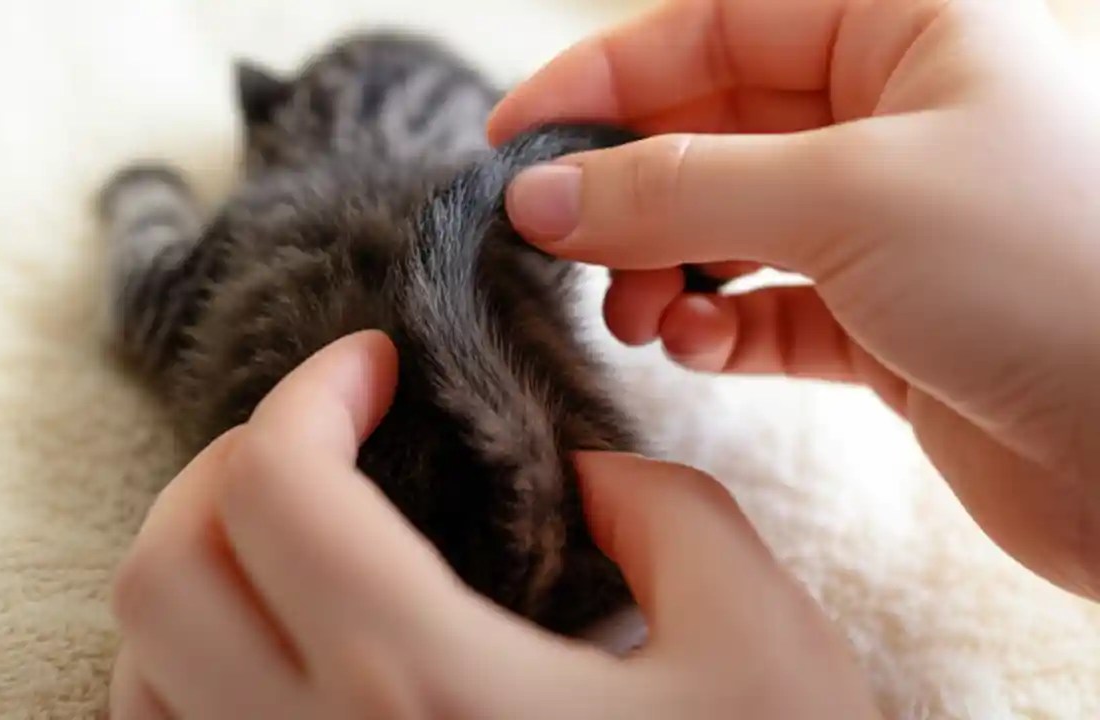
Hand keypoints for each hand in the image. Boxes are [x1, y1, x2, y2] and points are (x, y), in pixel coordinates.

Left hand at [107, 330, 879, 718]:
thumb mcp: (762, 645)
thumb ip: (667, 514)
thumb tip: (583, 479)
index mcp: (430, 690)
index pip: (277, 488)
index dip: (311, 390)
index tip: (374, 363)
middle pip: (162, 574)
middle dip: (224, 466)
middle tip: (322, 437)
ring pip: (140, 678)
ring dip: (196, 574)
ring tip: (293, 537)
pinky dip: (188, 677)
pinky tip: (279, 651)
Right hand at [490, 0, 1099, 599]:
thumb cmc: (1051, 273)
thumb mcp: (844, 195)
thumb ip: (675, 188)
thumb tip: (541, 191)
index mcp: (907, 30)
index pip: (715, 22)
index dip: (604, 78)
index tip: (513, 138)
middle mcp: (896, 117)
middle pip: (712, 126)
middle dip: (629, 187)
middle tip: (559, 244)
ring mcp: (891, 224)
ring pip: (728, 223)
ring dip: (662, 265)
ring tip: (634, 312)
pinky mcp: (887, 323)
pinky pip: (766, 306)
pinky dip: (716, 325)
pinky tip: (695, 344)